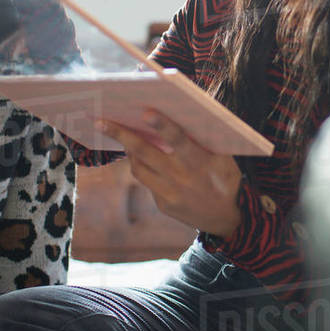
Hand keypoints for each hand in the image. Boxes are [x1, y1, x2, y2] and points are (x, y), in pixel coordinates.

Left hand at [99, 110, 242, 236]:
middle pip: (145, 153)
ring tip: (121, 135)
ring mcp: (169, 194)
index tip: (146, 112)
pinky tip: (142, 158)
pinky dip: (144, 167)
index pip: (178, 140)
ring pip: (139, 168)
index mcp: (200, 163)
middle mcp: (182, 179)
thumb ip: (202, 139)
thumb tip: (177, 114)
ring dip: (129, 150)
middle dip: (121, 135)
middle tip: (100, 121)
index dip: (163, 126)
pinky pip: (147, 181)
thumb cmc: (227, 178)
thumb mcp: (223, 157)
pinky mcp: (163, 205)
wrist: (229, 218)